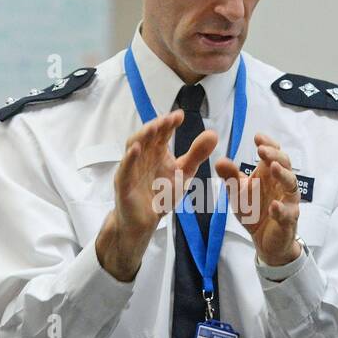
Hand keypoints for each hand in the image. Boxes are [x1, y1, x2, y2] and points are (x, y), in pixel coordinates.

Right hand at [96, 111, 216, 281]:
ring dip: (142, 136)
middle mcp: (143, 156)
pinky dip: (129, 158)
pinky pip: (125, 169)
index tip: (179, 116)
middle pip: (147, 136)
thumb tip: (213, 134)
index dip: (169, 123)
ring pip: (133, 147)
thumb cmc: (160, 194)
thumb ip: (197, 155)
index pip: (162, 133)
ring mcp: (131, 168)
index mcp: (156, 151)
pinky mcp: (124, 184)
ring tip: (153, 128)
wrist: (144, 221)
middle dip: (157, 126)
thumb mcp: (183, 173)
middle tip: (168, 120)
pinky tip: (135, 149)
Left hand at [215, 133, 301, 265]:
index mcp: (270, 174)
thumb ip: (230, 177)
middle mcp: (282, 185)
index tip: (257, 137)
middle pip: (285, 164)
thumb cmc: (255, 211)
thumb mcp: (239, 192)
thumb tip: (219, 160)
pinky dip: (281, 210)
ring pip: (291, 185)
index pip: (274, 154)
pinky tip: (273, 206)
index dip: (268, 144)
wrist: (265, 241)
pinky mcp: (288, 221)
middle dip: (274, 155)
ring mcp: (288, 202)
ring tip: (273, 168)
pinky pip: (287, 214)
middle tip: (261, 150)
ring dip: (283, 175)